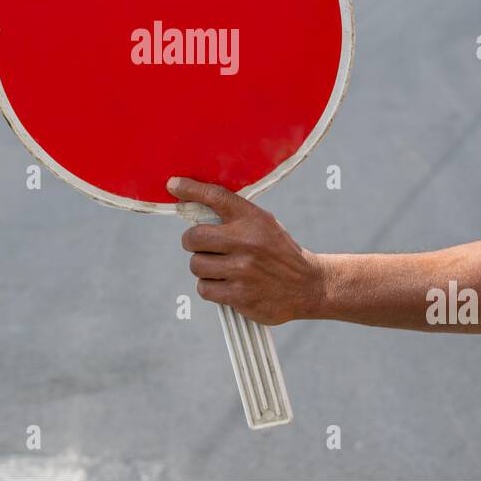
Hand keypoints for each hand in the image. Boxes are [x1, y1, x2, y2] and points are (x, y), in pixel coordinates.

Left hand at [166, 176, 325, 325]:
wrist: (307, 286)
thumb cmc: (278, 252)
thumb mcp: (264, 225)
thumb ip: (234, 217)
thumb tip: (193, 206)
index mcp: (253, 219)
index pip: (216, 196)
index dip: (190, 188)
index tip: (173, 184)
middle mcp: (246, 242)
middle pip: (193, 237)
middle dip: (193, 243)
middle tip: (204, 246)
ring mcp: (242, 270)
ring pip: (196, 265)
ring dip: (204, 268)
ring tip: (222, 269)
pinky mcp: (239, 295)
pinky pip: (204, 289)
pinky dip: (210, 288)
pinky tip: (226, 285)